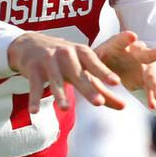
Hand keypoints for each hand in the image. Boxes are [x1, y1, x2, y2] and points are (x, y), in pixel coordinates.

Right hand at [7, 32, 123, 112]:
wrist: (31, 44)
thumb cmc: (64, 61)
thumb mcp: (82, 70)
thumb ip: (102, 89)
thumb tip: (124, 107)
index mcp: (81, 52)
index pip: (94, 63)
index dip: (104, 72)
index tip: (116, 82)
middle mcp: (65, 53)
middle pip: (77, 73)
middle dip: (87, 87)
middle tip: (98, 103)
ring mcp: (48, 60)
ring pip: (55, 80)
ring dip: (60, 94)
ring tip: (65, 109)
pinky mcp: (32, 67)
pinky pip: (35, 85)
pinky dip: (34, 98)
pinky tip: (35, 112)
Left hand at [94, 30, 155, 109]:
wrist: (108, 66)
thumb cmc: (98, 63)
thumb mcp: (91, 69)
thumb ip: (93, 79)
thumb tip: (97, 96)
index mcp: (117, 45)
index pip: (121, 40)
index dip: (126, 38)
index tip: (132, 36)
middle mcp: (135, 52)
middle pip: (145, 52)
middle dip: (154, 54)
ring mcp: (144, 64)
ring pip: (152, 73)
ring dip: (155, 85)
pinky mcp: (147, 77)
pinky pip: (151, 86)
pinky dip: (152, 95)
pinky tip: (153, 104)